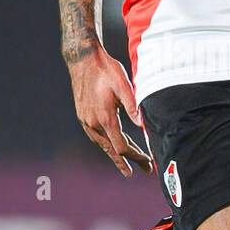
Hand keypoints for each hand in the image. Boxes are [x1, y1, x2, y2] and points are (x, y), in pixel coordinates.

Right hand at [68, 46, 152, 176]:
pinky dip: (106, 144)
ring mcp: (85, 120)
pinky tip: (112, 145)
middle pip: (112, 150)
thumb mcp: (124, 86)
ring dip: (116, 155)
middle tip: (143, 170)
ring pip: (102, 145)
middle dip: (128, 162)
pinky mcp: (82, 116)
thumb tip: (143, 126)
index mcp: (105, 118)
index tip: (147, 161)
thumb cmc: (106, 70)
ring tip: (127, 164)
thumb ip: (133, 107)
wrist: (82, 59)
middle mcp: (93, 123)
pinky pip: (95, 136)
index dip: (136, 157)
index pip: (122, 147)